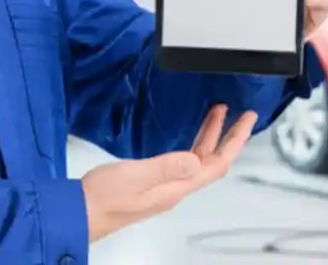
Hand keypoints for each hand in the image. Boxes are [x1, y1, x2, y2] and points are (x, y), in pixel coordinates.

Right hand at [81, 105, 256, 242]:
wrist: (80, 213)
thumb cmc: (104, 197)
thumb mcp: (135, 175)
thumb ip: (166, 167)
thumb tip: (195, 160)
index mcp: (176, 187)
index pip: (217, 164)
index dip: (235, 141)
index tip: (247, 119)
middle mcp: (175, 188)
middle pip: (211, 161)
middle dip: (227, 136)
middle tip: (239, 113)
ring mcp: (164, 187)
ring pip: (197, 160)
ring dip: (210, 137)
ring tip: (216, 114)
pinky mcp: (152, 183)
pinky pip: (183, 162)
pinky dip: (193, 144)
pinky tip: (188, 138)